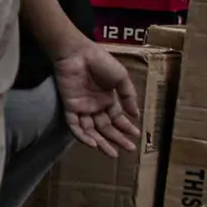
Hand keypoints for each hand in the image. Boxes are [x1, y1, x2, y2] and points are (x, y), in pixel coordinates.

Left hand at [52, 38, 142, 157]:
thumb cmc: (101, 62)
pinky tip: (94, 144)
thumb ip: (129, 96)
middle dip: (117, 139)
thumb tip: (136, 115)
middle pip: (105, 127)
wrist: (80, 54)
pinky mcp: (70, 107)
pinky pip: (75, 125)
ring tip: (113, 153)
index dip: (126, 128)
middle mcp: (95, 106)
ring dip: (102, 142)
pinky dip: (82, 136)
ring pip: (91, 130)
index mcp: (108, 99)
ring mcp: (82, 107)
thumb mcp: (121, 78)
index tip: (136, 136)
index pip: (117, 119)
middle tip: (129, 149)